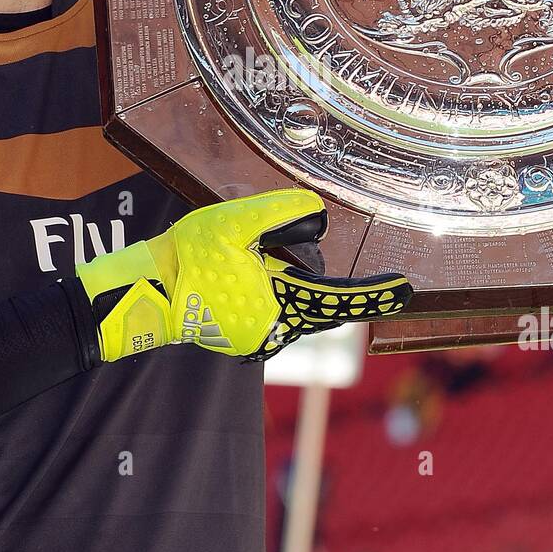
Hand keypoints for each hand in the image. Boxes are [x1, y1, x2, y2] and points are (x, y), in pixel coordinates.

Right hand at [75, 189, 412, 361]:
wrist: (146, 291)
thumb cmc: (187, 256)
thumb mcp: (233, 222)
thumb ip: (279, 213)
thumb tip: (316, 212)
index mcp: (278, 305)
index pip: (339, 298)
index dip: (375, 293)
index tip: (406, 289)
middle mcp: (275, 331)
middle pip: (317, 295)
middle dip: (301, 267)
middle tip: (264, 249)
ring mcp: (260, 339)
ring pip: (296, 303)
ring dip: (283, 277)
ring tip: (241, 259)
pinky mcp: (247, 339)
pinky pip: (276, 311)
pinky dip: (270, 289)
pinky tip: (236, 273)